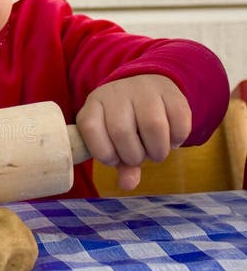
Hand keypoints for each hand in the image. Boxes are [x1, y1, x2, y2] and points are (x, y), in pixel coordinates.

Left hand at [76, 75, 191, 190]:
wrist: (145, 85)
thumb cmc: (125, 120)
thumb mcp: (114, 140)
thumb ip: (120, 163)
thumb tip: (129, 184)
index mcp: (95, 105)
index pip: (90, 128)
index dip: (103, 152)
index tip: (114, 159)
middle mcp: (117, 93)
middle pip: (122, 132)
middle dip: (134, 155)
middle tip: (140, 157)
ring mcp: (144, 89)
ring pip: (153, 125)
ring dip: (158, 149)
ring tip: (157, 152)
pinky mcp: (171, 91)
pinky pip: (179, 120)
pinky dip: (177, 138)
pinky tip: (172, 139)